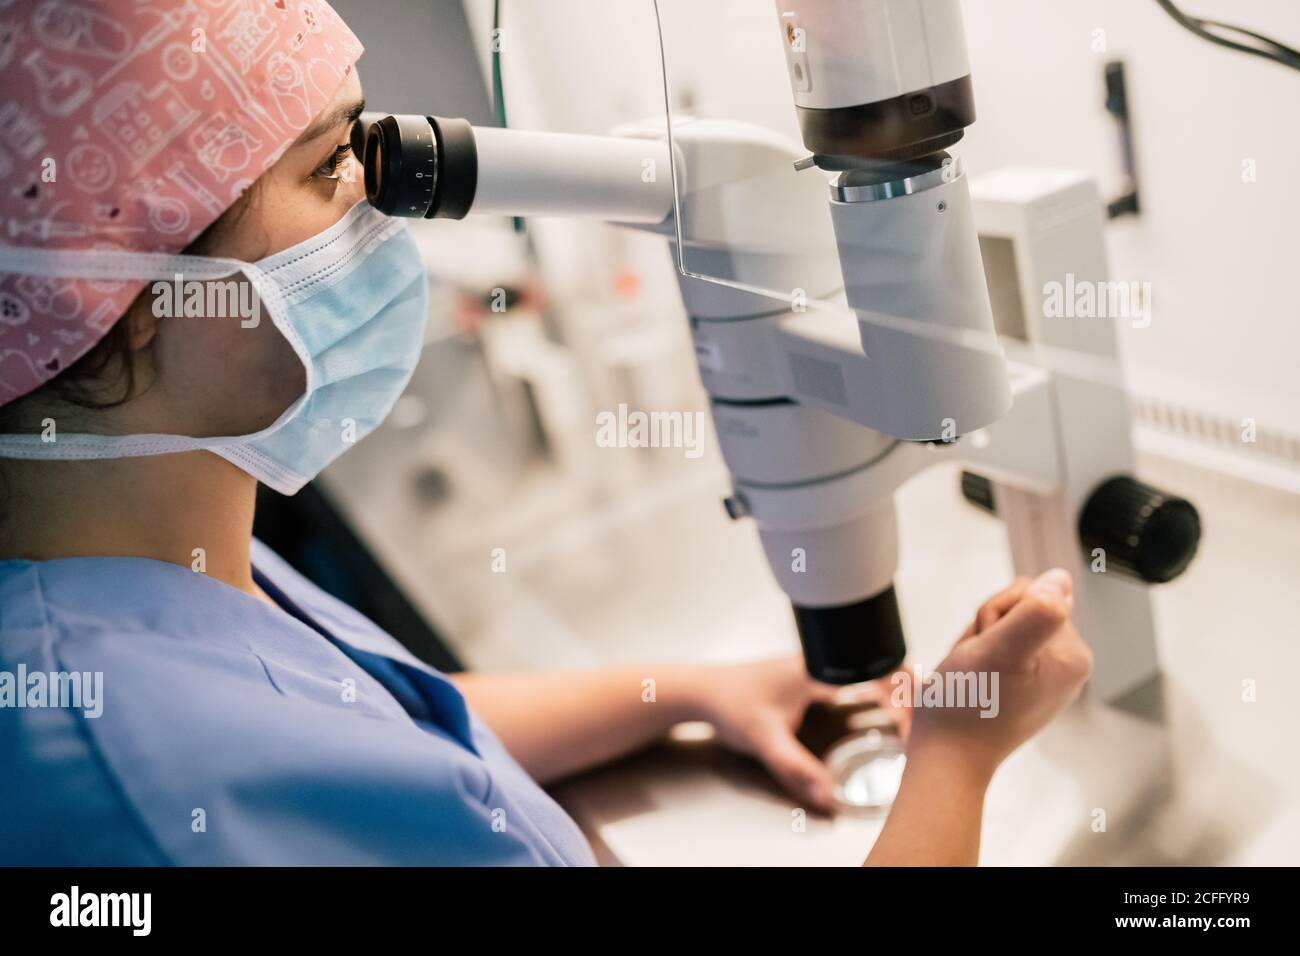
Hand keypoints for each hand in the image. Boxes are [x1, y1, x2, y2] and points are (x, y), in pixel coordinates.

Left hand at [689, 656, 898, 813]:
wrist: (701, 691)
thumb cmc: (729, 703)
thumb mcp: (764, 739)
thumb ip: (795, 767)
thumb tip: (827, 794)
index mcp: (818, 666)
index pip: (876, 668)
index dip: (902, 694)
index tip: (907, 724)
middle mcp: (821, 660)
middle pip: (879, 664)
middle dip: (906, 691)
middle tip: (914, 723)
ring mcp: (816, 666)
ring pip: (867, 669)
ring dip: (891, 690)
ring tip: (903, 721)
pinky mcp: (810, 676)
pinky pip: (854, 678)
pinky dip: (873, 693)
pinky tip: (873, 713)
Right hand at [906, 568, 1093, 783]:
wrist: (945, 756)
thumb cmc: (967, 708)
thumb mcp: (1000, 651)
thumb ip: (1036, 613)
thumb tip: (1060, 579)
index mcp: (1073, 655)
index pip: (1030, 594)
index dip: (995, 614)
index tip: (987, 648)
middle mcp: (1067, 665)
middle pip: (1018, 608)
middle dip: (986, 628)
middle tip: (976, 663)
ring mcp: (1045, 676)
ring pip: (1002, 627)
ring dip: (977, 643)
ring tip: (972, 674)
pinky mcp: (1023, 685)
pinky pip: (997, 648)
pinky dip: (977, 657)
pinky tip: (973, 681)